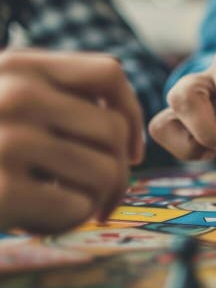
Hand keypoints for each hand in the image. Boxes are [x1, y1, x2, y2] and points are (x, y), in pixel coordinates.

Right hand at [0, 50, 143, 232]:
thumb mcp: (0, 98)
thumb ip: (51, 96)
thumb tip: (126, 128)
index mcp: (17, 66)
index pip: (109, 74)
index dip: (132, 115)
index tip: (130, 150)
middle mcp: (15, 95)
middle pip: (114, 132)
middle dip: (118, 172)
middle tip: (101, 197)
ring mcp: (7, 141)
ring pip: (106, 171)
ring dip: (94, 199)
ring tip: (60, 204)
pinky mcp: (2, 190)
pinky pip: (77, 207)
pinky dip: (69, 221)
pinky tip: (38, 219)